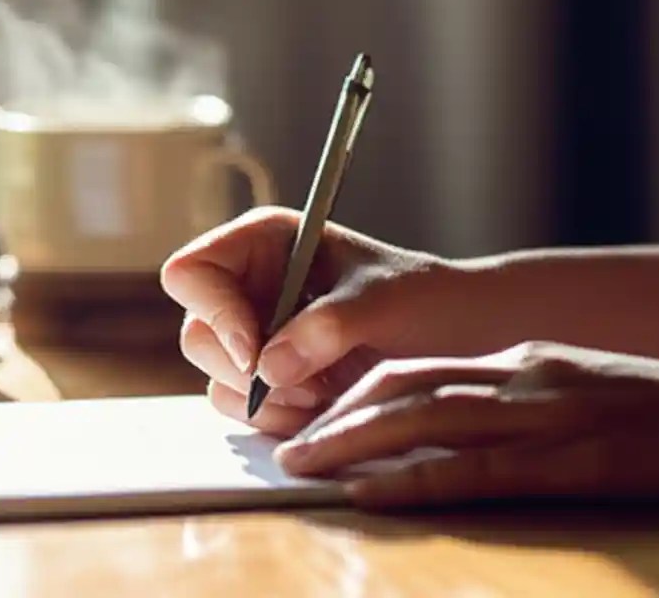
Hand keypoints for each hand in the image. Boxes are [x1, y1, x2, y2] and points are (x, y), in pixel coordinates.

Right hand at [161, 207, 473, 435]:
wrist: (465, 336)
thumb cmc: (431, 300)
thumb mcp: (386, 303)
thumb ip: (327, 326)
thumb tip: (267, 366)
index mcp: (266, 242)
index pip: (192, 273)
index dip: (214, 313)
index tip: (256, 351)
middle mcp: (252, 285)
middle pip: (197, 333)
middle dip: (244, 368)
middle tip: (305, 381)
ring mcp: (260, 334)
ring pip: (216, 377)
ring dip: (264, 398)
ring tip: (324, 392)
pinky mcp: (274, 378)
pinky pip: (243, 407)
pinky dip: (275, 416)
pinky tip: (322, 405)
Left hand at [273, 341, 658, 507]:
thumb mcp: (586, 389)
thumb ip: (524, 398)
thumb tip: (460, 421)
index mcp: (526, 360)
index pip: (419, 367)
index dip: (355, 391)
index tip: (311, 414)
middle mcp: (524, 376)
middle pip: (405, 385)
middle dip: (336, 415)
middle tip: (282, 443)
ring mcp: (548, 416)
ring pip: (426, 419)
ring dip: (354, 443)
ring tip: (300, 465)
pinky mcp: (576, 462)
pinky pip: (477, 471)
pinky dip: (415, 480)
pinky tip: (373, 492)